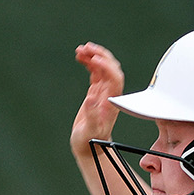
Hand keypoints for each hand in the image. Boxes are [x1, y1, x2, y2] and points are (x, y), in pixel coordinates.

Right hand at [70, 42, 124, 158]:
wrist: (89, 146)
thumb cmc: (89, 141)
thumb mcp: (89, 131)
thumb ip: (92, 115)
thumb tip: (91, 98)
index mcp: (111, 101)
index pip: (114, 78)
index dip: (107, 66)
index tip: (94, 59)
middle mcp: (110, 94)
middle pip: (111, 68)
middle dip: (101, 55)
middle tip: (87, 47)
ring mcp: (103, 91)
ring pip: (103, 67)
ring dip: (94, 56)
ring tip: (80, 49)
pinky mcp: (96, 91)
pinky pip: (95, 72)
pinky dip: (89, 62)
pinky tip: (79, 56)